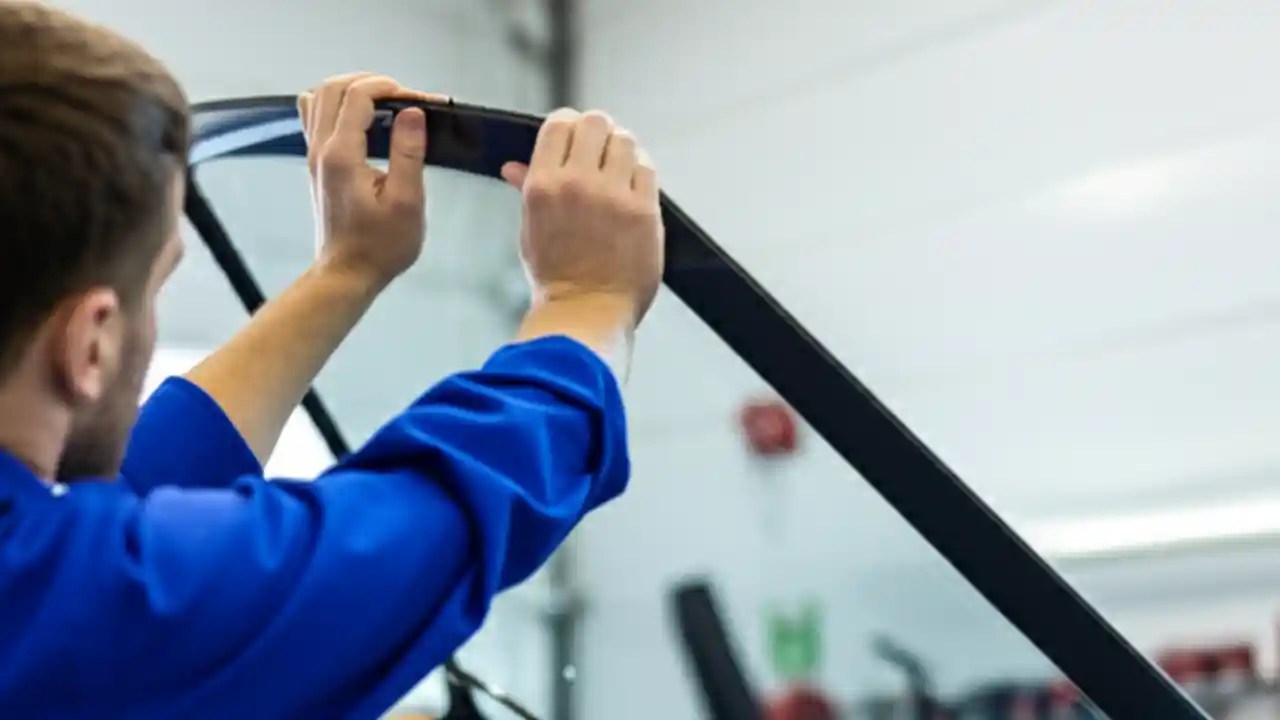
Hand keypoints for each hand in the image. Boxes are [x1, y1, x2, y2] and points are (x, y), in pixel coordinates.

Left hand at [298, 73, 439, 288]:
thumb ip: (409, 153)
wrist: (347, 274)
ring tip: (383, 103)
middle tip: (401, 97)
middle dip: (369, 82)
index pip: (357, 96)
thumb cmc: (382, 246)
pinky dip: (336, 106)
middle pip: (331, 88)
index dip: (388, 88)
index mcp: (342, 156)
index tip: (416, 99)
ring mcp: (313, 156)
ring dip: (350, 90)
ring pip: (318, 98)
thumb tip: (412, 112)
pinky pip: (314, 117)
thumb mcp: (407, 202)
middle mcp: (320, 149)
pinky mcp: (315, 164)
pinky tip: (361, 120)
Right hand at [500, 108, 663, 328]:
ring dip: (622, 149)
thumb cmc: (555, 277)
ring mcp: (614, 196)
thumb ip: (528, 190)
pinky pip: (647, 169)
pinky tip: (634, 187)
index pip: (559, 124)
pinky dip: (640, 172)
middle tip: (599, 151)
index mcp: (543, 185)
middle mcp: (578, 183)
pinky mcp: (644, 210)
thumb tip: (512, 166)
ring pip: (626, 140)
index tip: (575, 136)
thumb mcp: (531, 229)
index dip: (569, 124)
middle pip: (596, 123)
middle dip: (598, 133)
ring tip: (619, 169)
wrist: (585, 313)